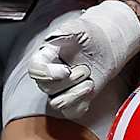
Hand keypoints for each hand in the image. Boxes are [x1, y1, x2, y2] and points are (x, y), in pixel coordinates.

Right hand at [27, 0, 139, 120]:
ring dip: (76, 94)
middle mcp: (49, 76)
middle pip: (47, 88)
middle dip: (70, 80)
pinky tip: (91, 89)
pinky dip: (83, 103)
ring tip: (90, 81)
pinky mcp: (74, 100)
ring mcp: (61, 89)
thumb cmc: (88, 36)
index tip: (66, 70)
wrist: (105, 46)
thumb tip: (54, 37)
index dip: (47, 74)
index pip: (35, 70)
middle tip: (86, 69)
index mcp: (45, 57)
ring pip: (57, 103)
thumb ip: (67, 30)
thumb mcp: (79, 28)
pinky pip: (72, 111)